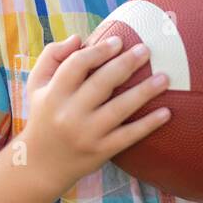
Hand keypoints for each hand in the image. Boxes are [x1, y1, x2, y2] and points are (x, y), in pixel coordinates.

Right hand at [16, 33, 172, 192]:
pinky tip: (166, 112)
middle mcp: (69, 114)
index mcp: (53, 94)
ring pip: (119, 109)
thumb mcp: (36, 84)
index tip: (118, 41)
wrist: (41, 164)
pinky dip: (148, 125)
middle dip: (126, 64)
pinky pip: (128, 136)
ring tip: (164, 77)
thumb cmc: (43, 115)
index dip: (99, 51)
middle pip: (101, 83)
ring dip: (144, 92)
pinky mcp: (101, 151)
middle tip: (146, 50)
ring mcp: (87, 134)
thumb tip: (78, 38)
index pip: (77, 65)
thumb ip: (52, 56)